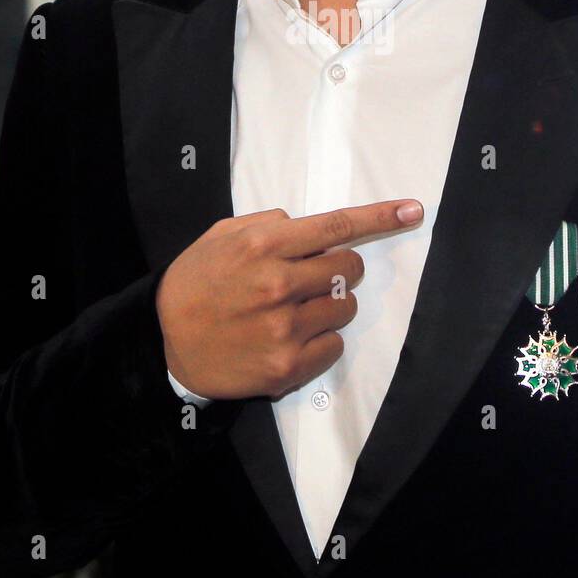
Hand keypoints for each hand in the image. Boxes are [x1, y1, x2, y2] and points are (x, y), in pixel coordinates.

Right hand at [155, 199, 423, 400]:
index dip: (380, 217)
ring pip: (346, 308)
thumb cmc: (195, 283)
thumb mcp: (221, 236)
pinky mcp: (288, 366)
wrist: (163, 342)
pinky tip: (289, 339)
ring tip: (293, 311)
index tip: (413, 210)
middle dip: (340, 269)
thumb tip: (303, 222)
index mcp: (263, 246)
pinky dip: (320, 341)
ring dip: (330, 306)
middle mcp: (278, 284)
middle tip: (314, 278)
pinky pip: (334, 346)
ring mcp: (285, 328)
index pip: (337, 226)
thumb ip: (266, 224)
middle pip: (350, 268)